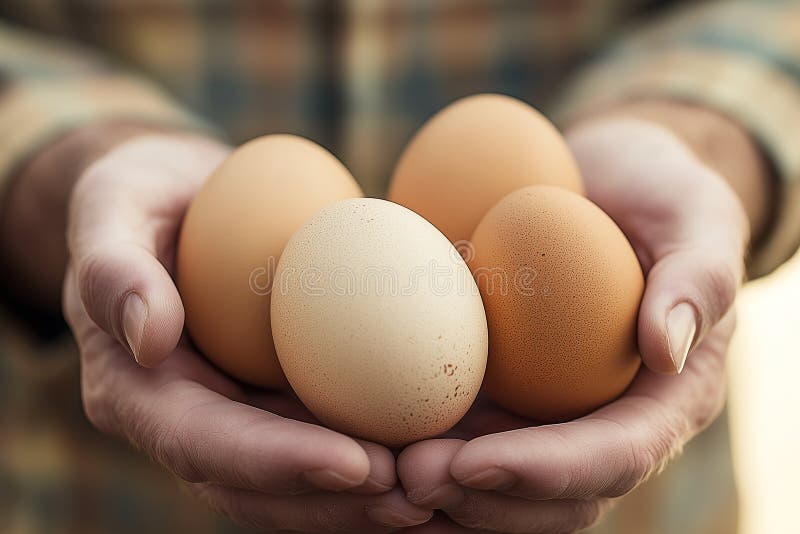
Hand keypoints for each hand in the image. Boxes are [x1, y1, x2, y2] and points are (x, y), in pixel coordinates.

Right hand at [63, 133, 431, 531]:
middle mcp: (192, 423)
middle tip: (419, 497)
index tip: (356, 463)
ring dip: (373, 499)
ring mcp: (241, 416)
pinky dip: (388, 451)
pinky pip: (335, 433)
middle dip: (340, 504)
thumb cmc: (140, 198)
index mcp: (138, 395)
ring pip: (306, 482)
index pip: (205, 445)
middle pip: (264, 488)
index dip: (277, 463)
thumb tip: (149, 335)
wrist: (179, 200)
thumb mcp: (111, 208)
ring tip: (447, 490)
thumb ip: (112, 268)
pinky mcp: (282, 400)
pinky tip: (449, 446)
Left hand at [398, 116, 753, 532]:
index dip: (549, 471)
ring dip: (440, 493)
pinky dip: (417, 445)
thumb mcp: (695, 214)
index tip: (476, 463)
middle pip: (550, 497)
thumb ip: (697, 276)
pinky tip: (365, 436)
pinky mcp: (502, 391)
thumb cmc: (659, 196)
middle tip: (409, 479)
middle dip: (481, 502)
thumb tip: (664, 349)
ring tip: (376, 473)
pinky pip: (462, 433)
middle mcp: (603, 421)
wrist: (604, 182)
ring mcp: (548, 413)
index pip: (616, 456)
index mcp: (662, 399)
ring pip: (498, 486)